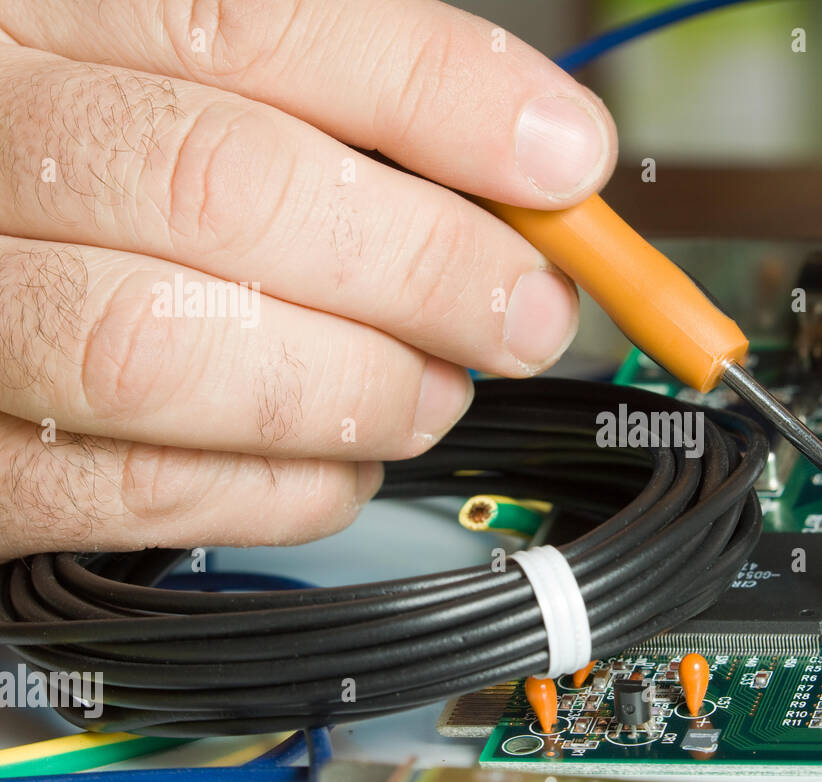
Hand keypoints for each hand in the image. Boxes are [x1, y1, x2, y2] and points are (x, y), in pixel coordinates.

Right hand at [0, 0, 615, 559]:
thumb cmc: (116, 188)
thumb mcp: (200, 92)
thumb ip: (344, 115)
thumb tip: (534, 175)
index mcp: (49, 20)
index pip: (254, 23)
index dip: (439, 94)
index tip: (564, 160)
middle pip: (224, 188)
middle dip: (424, 265)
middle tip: (523, 313)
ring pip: (166, 352)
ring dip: (357, 389)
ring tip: (432, 394)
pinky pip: (144, 488)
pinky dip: (289, 487)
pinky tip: (346, 462)